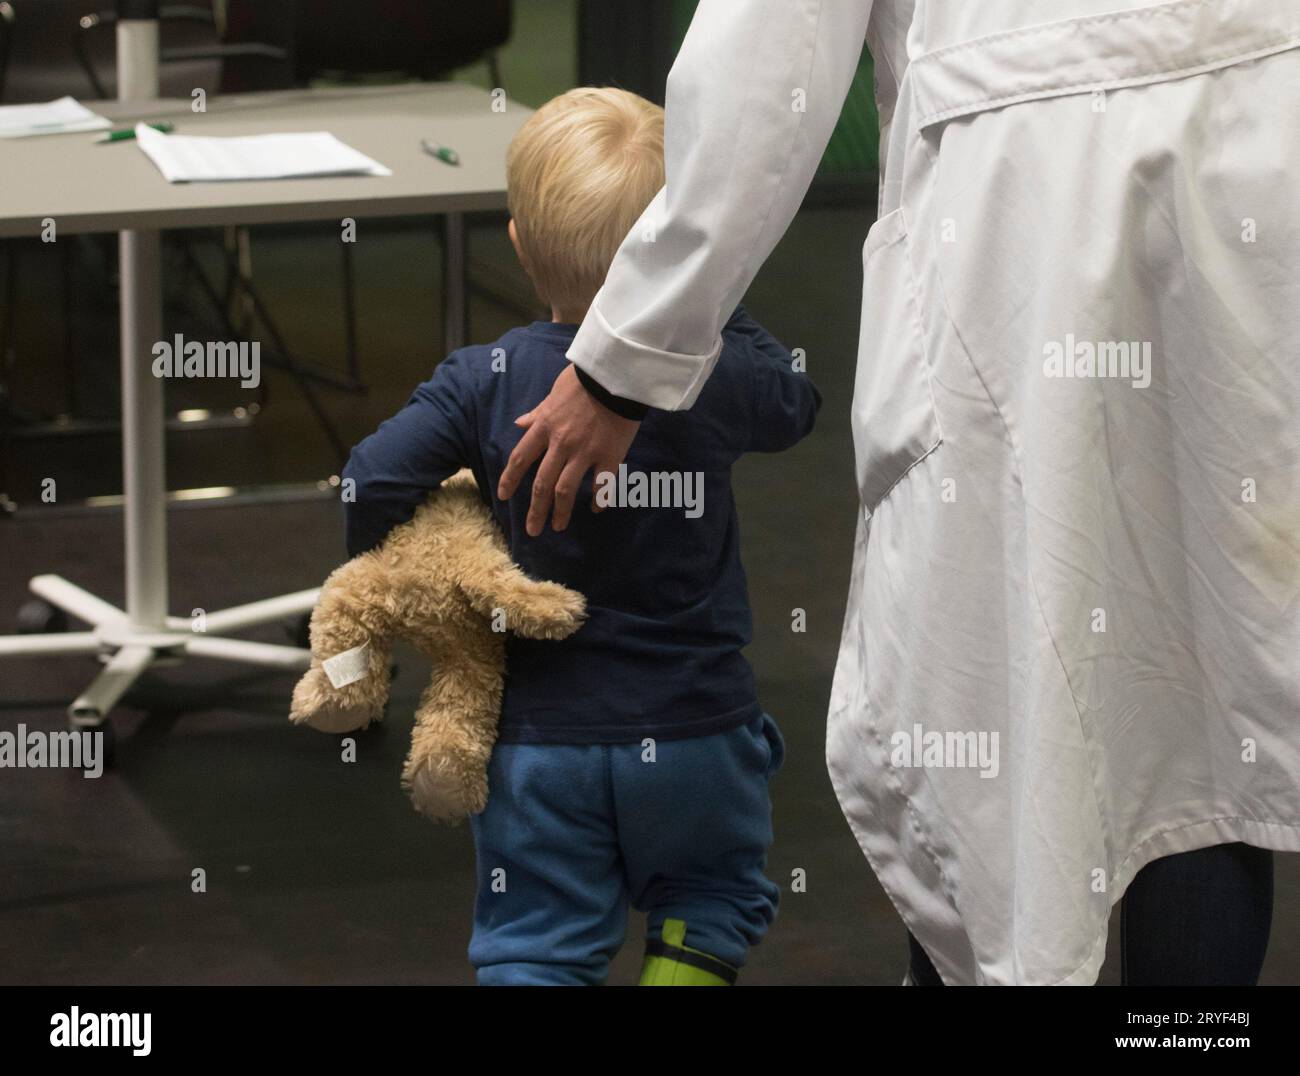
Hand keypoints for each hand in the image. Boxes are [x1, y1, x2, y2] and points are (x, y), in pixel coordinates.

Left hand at [497, 364, 640, 535]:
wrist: (617, 374)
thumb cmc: (584, 380)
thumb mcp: (554, 392)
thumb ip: (538, 412)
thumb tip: (519, 424)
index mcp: (545, 427)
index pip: (520, 458)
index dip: (510, 480)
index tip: (504, 497)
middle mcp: (561, 444)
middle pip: (542, 484)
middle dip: (535, 510)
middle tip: (532, 530)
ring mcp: (585, 452)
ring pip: (566, 490)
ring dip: (561, 512)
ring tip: (558, 526)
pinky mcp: (610, 455)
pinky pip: (602, 484)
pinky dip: (599, 499)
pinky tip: (597, 509)